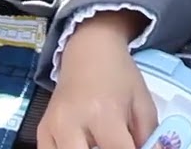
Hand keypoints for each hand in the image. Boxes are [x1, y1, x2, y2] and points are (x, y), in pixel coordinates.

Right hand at [39, 12, 156, 148]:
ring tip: (99, 144)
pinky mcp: (41, 131)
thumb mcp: (143, 103)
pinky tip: (82, 146)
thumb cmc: (119, 76)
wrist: (89, 51)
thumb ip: (148, 137)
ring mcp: (53, 128)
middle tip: (114, 146)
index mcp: (103, 113)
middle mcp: (72, 122)